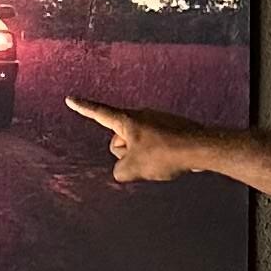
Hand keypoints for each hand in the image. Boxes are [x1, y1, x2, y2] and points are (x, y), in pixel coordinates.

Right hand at [65, 99, 212, 182]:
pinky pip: (155, 146)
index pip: (99, 113)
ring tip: (161, 161)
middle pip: (119, 140)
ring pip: (137, 146)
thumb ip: (119, 170)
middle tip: (144, 160)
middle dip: (126, 154)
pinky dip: (158, 155)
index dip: (83, 107)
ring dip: (143, 157)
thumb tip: (125, 169)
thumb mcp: (132, 169)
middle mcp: (141, 116)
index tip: (70, 99)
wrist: (200, 148)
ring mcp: (157, 121)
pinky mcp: (170, 129)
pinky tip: (171, 160)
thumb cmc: (165, 154)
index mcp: (126, 121)